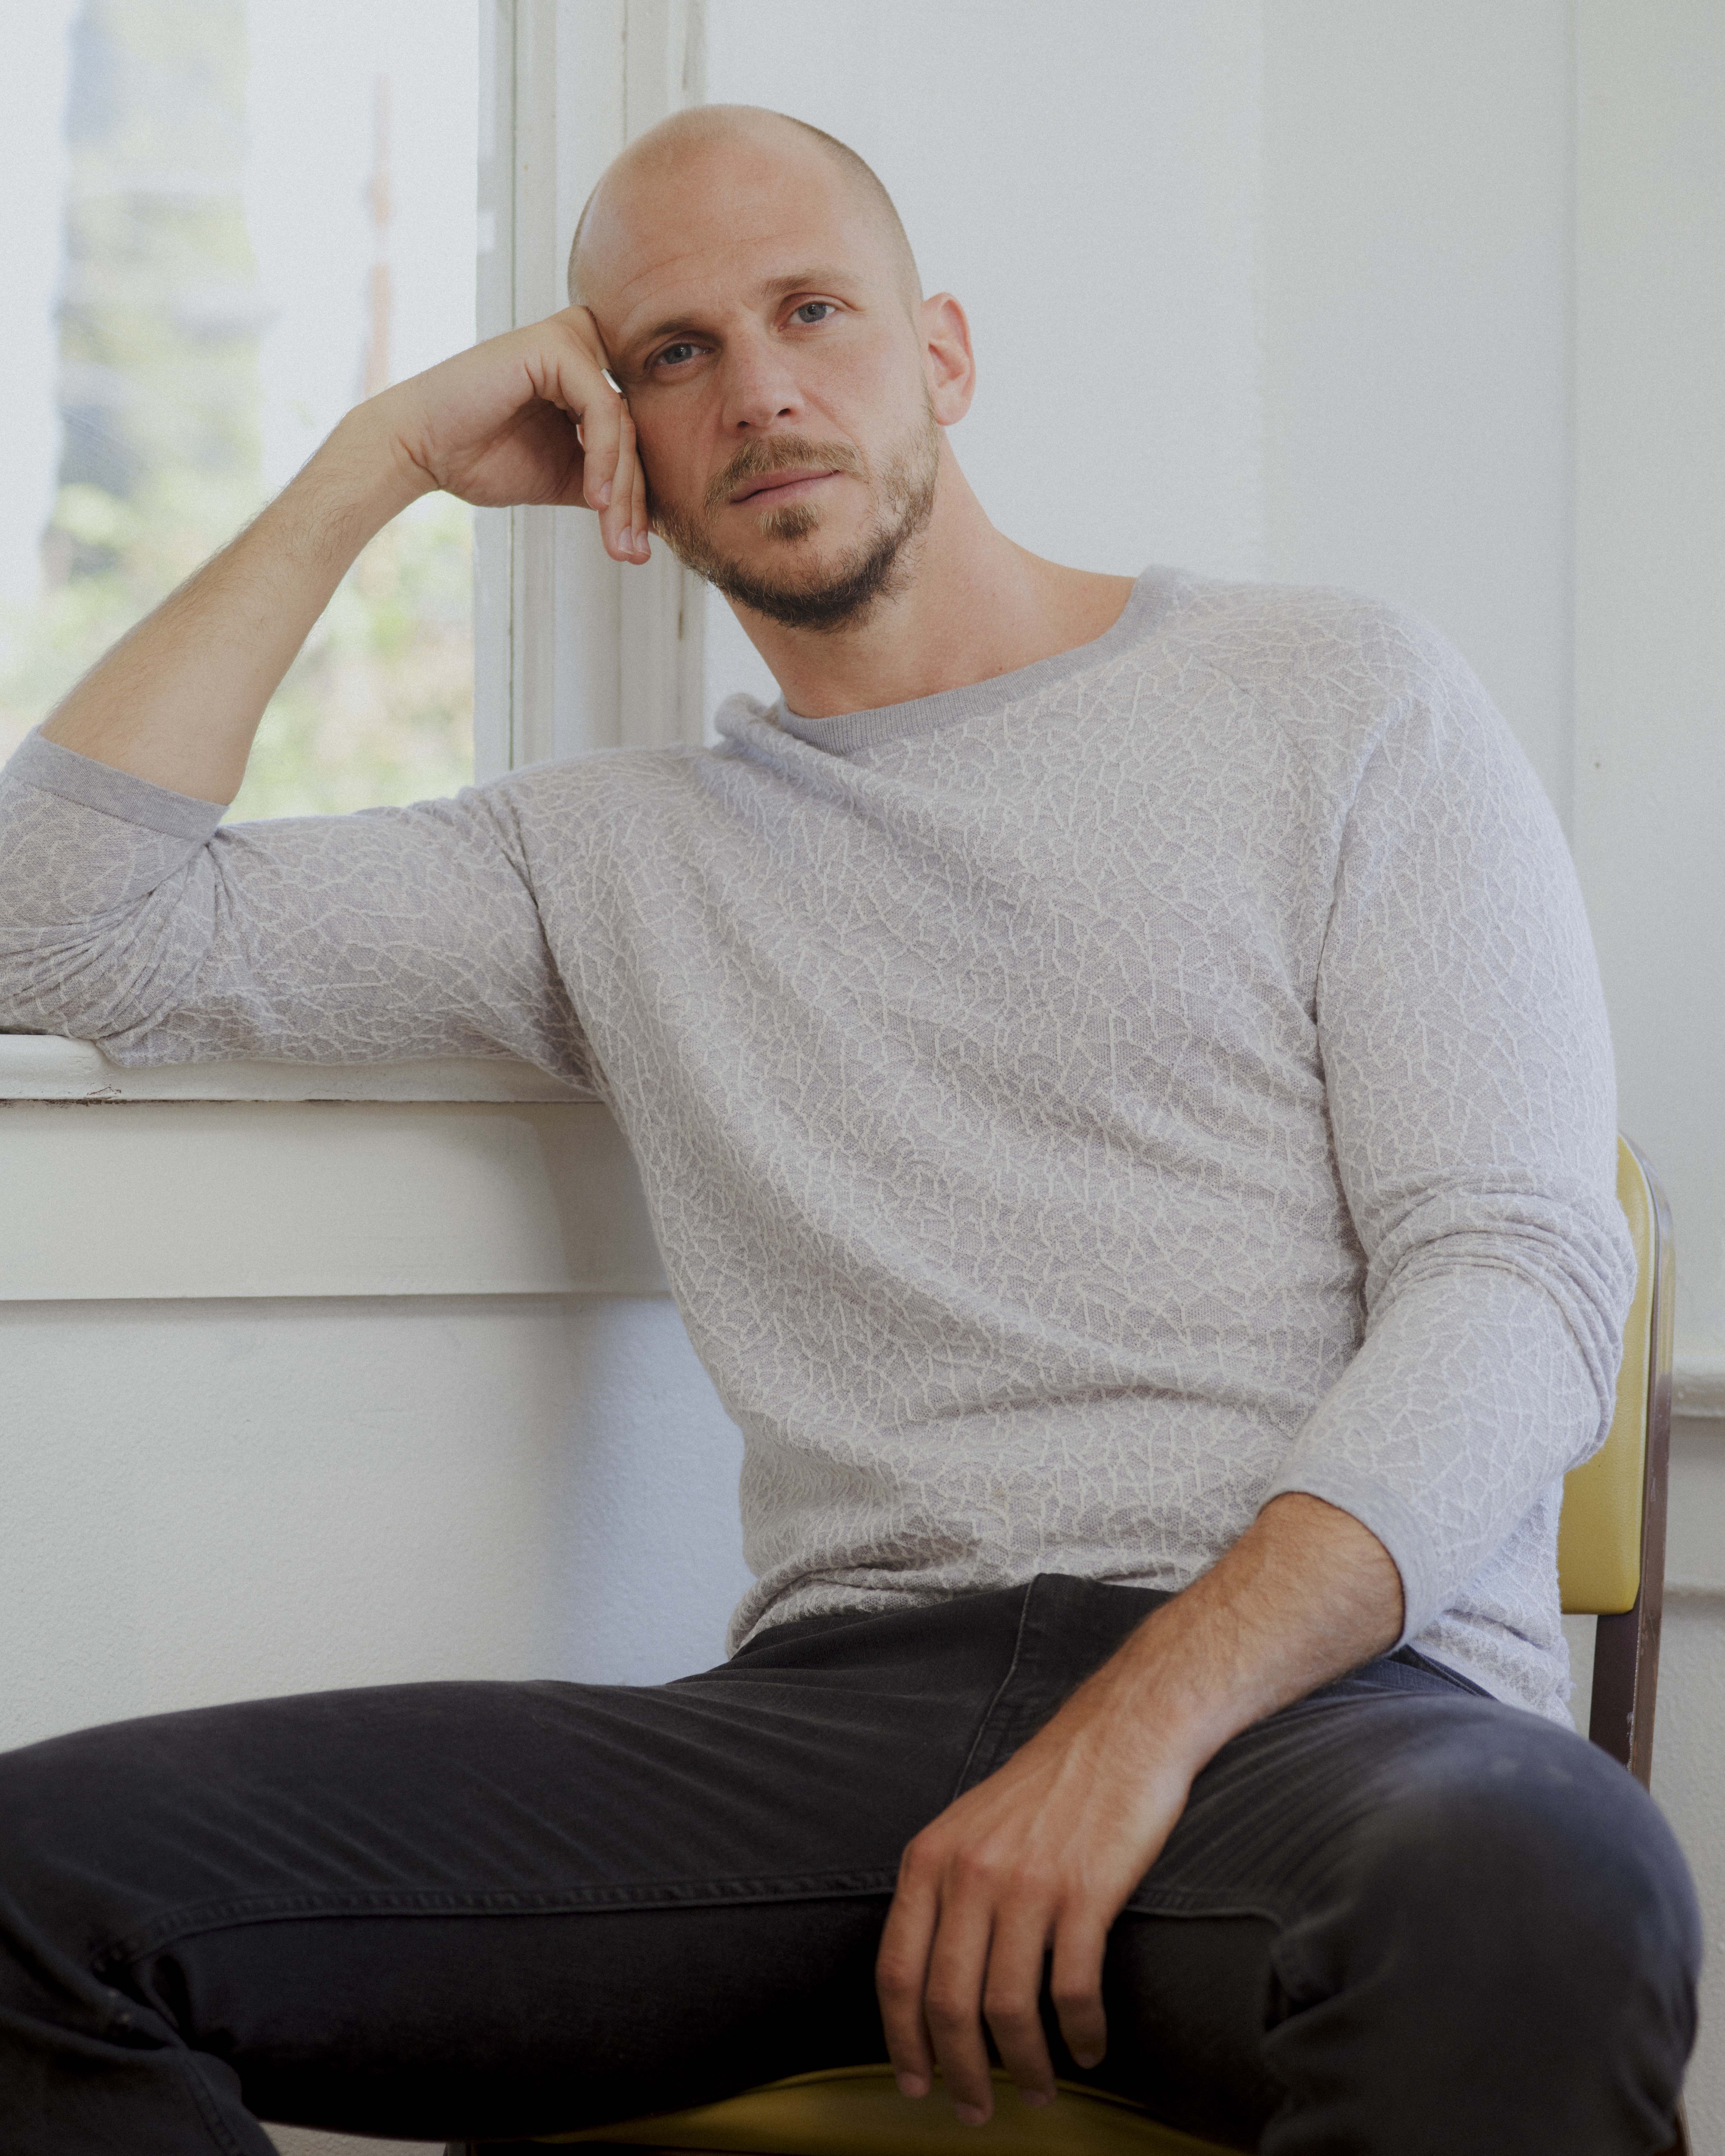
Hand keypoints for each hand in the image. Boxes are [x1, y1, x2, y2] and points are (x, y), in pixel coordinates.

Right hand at [358, 307, 651, 563]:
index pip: (632, 438)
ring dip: (621, 491)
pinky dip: (602, 459)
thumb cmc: (482, 460)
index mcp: (585, 378)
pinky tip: (595, 500)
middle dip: (634, 501)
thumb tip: (661, 520)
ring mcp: (569, 341)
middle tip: (630, 553)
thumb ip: (608, 485)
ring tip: (614, 537)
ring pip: (622, 426)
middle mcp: (582, 351)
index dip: (638, 497)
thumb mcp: (563, 479)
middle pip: (633, 434)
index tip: (636, 550)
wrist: (421, 450)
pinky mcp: (555, 344)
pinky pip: (600, 409)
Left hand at [875, 1668, 1197, 2124]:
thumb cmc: (1049, 1785)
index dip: (901, 2039)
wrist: (1120, 1734)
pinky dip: (1080, 2035)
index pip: (897, 1970)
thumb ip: (944, 1891)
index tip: (915, 2083)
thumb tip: (930, 1977)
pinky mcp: (1085, 1893)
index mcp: (932, 1858)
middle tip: (976, 2109)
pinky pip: (1072, 1991)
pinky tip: (1089, 2048)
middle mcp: (970, 1872)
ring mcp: (1028, 1884)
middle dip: (959, 2071)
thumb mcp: (969, 1826)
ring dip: (1023, 2065)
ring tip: (1038, 2090)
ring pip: (1006, 2007)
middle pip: (946, 2002)